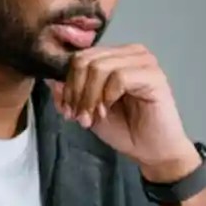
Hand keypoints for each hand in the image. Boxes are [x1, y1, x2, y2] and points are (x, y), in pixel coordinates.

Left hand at [49, 44, 199, 180]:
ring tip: (91, 117)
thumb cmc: (124, 130)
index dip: (68, 82)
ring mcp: (144, 62)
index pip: (80, 56)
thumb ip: (70, 94)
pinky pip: (119, 77)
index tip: (66, 110)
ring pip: (100, 67)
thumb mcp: (88, 110)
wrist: (152, 152)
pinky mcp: (154, 76)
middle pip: (86, 59)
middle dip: (76, 90)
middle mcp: (130, 53)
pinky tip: (107, 112)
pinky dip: (106, 96)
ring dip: (89, 96)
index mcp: (115, 56)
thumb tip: (51, 81)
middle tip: (78, 116)